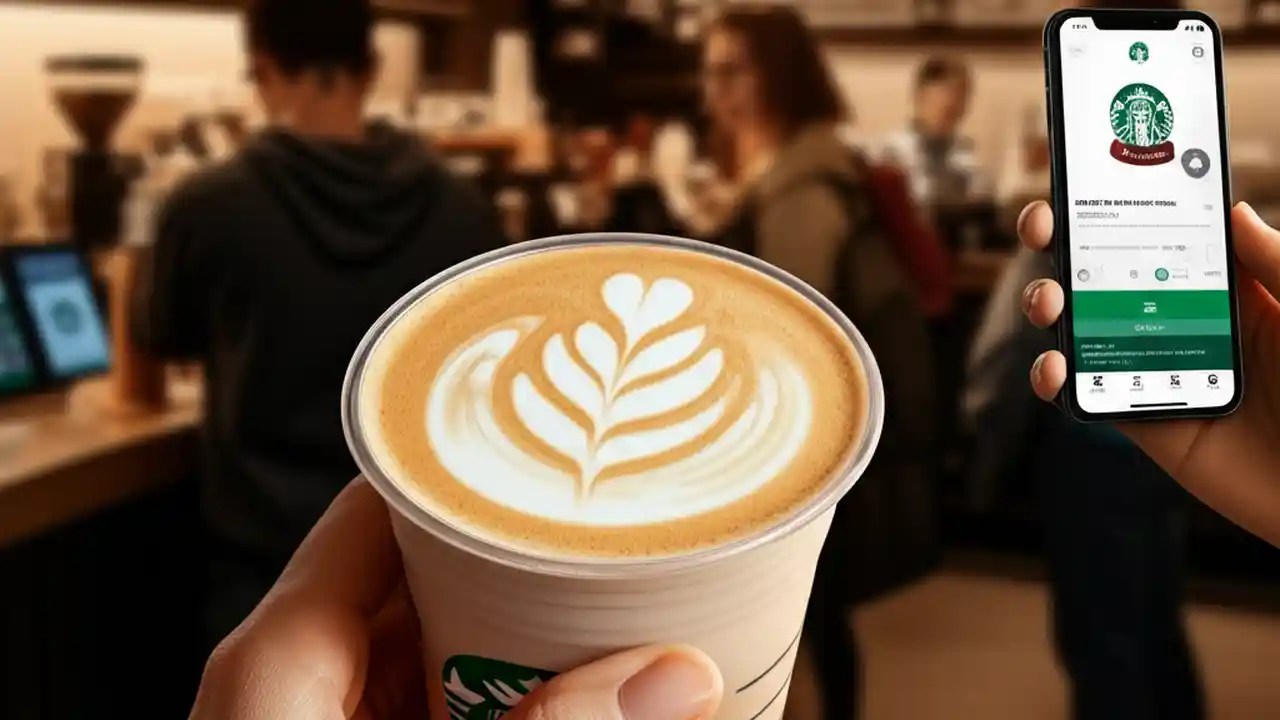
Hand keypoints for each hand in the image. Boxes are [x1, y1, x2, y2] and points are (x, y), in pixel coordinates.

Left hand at [189, 478, 723, 718]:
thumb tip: (675, 679)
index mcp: (283, 653)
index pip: (383, 500)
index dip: (472, 465)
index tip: (560, 449)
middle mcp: (305, 671)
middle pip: (428, 563)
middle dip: (529, 553)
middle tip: (621, 530)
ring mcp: (338, 715)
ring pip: (446, 632)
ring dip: (530, 625)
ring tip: (621, 599)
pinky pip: (448, 691)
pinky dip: (510, 684)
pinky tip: (577, 686)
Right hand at [1019, 201, 1279, 546]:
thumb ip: (1277, 263)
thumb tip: (1235, 211)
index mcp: (1232, 290)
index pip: (1167, 234)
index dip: (1126, 203)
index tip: (1089, 173)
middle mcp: (1185, 323)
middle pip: (1109, 272)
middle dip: (1065, 242)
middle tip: (1042, 224)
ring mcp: (1158, 370)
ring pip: (1085, 327)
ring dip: (1049, 304)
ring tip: (1049, 302)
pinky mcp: (1143, 422)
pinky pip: (1086, 394)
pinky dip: (1056, 379)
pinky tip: (1056, 369)